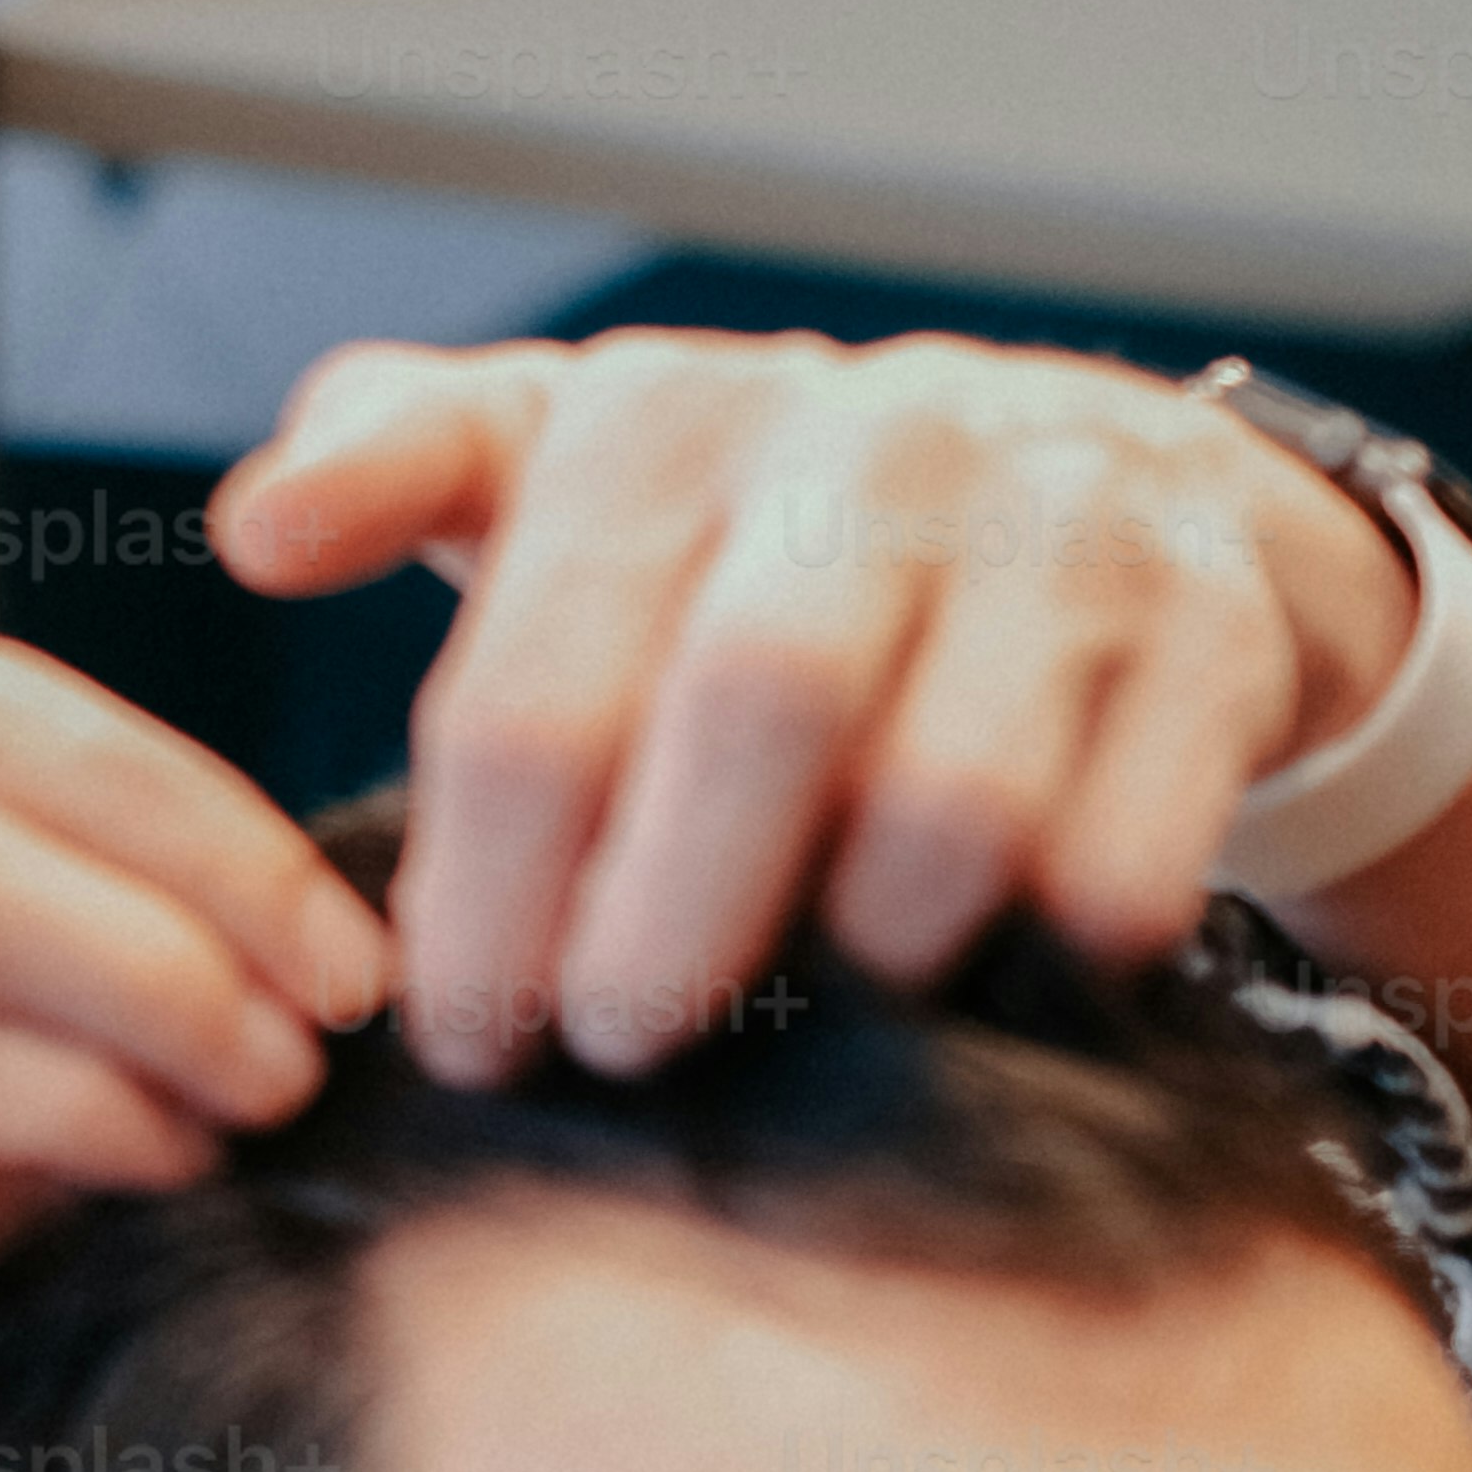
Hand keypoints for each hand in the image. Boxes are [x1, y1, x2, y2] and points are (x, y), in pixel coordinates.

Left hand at [208, 325, 1418, 1081]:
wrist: (1111, 482)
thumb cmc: (765, 531)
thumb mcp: (572, 467)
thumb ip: (400, 472)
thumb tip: (257, 530)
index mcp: (674, 418)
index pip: (536, 677)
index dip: (480, 890)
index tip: (455, 1037)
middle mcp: (872, 442)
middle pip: (750, 712)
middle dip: (660, 930)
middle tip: (611, 1053)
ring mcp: (1062, 531)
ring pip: (948, 800)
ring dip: (853, 952)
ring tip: (800, 1019)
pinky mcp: (1214, 633)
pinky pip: (1121, 859)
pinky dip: (1040, 958)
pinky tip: (978, 993)